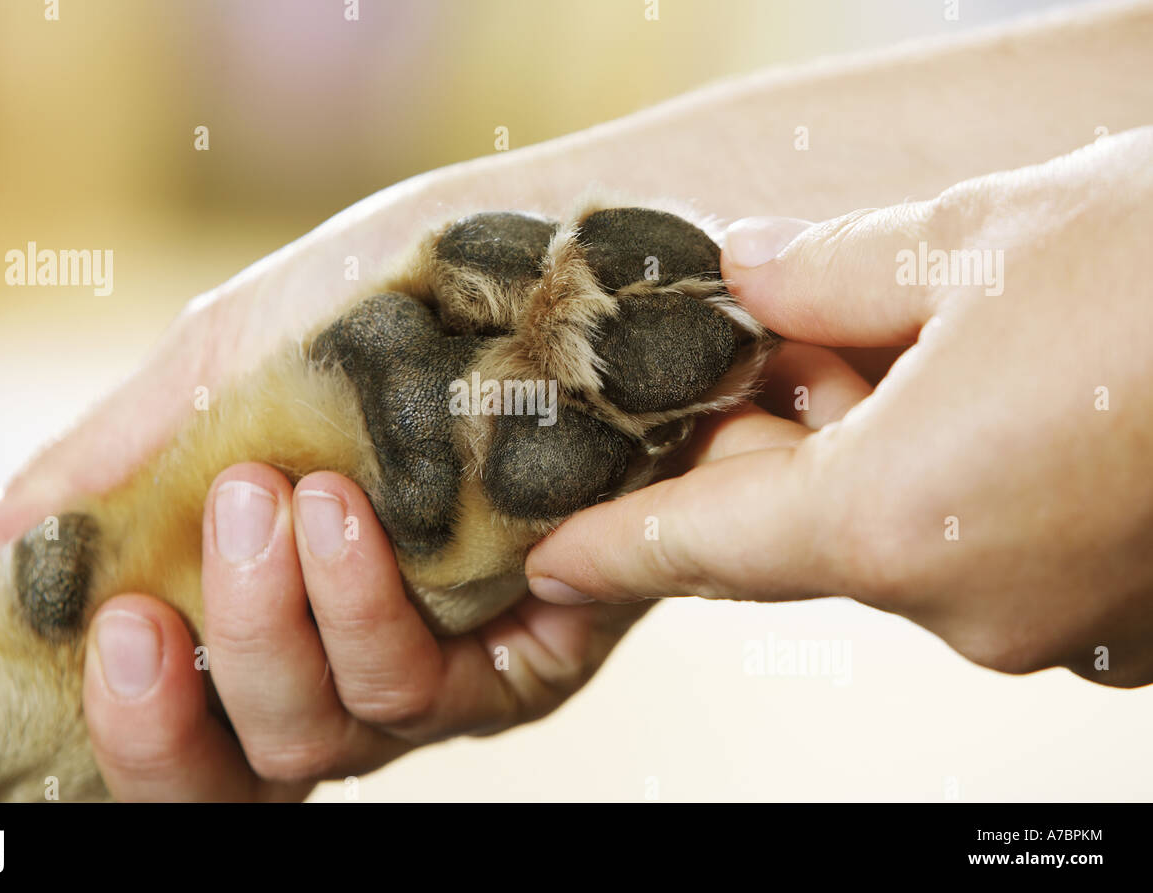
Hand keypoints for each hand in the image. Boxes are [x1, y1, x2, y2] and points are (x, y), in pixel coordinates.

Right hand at [0, 166, 648, 798]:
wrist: (539, 244)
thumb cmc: (380, 300)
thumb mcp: (229, 369)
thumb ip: (113, 470)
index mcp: (260, 619)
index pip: (178, 731)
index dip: (129, 717)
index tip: (106, 616)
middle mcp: (342, 667)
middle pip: (250, 764)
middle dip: (198, 678)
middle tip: (183, 552)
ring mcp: (435, 671)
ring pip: (331, 732)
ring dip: (278, 626)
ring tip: (276, 496)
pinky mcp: (525, 659)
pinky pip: (433, 693)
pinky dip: (369, 610)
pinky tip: (348, 514)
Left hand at [527, 127, 1152, 687]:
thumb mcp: (976, 238)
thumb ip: (824, 273)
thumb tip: (740, 278)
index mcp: (899, 518)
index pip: (700, 546)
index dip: (610, 548)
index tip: (547, 563)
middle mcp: (964, 604)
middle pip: (795, 537)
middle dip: (761, 455)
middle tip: (757, 357)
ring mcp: (1049, 628)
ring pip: (895, 542)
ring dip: (867, 459)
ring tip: (906, 349)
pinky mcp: (1117, 623)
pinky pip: (983, 555)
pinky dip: (953, 489)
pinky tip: (996, 402)